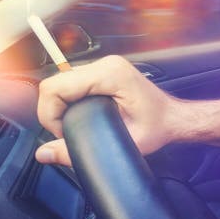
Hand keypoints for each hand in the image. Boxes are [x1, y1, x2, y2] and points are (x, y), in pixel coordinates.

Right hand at [35, 55, 179, 166]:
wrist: (174, 118)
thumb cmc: (158, 127)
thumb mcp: (121, 142)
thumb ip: (79, 150)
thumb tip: (45, 153)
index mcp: (110, 75)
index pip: (55, 87)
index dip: (50, 113)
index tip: (62, 131)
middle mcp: (106, 65)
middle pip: (55, 83)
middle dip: (53, 110)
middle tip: (67, 131)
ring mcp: (105, 65)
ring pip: (62, 81)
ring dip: (61, 105)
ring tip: (74, 124)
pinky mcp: (105, 70)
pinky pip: (73, 82)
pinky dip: (70, 99)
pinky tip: (81, 114)